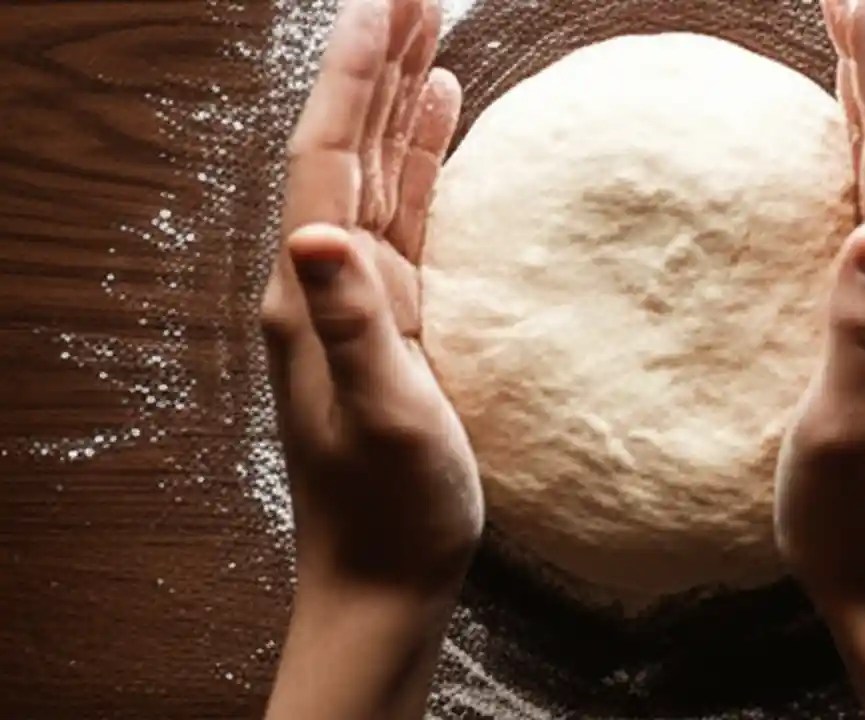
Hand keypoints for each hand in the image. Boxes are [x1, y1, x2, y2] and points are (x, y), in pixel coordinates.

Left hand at [260, 0, 480, 598]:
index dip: (352, 77)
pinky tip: (441, 122)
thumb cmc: (391, 508)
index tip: (382, 3)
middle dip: (377, 66)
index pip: (326, 158)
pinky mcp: (396, 317)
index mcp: (313, 294)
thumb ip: (351, 329)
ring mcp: (361, 297)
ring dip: (399, 102)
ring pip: (378, 173)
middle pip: (348, 148)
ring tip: (431, 32)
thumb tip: (317, 235)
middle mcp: (326, 282)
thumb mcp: (383, 420)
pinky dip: (422, 161)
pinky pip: (408, 217)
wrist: (388, 574)